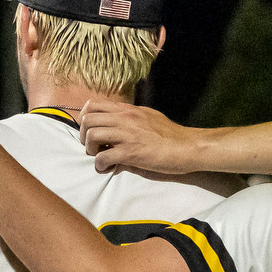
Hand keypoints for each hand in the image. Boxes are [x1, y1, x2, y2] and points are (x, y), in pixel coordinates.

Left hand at [81, 100, 205, 173]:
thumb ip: (130, 117)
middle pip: (87, 119)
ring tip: (101, 156)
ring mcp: (126, 135)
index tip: (91, 129)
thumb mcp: (148, 116)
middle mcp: (124, 118)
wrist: (187, 147)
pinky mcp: (130, 153)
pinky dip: (101, 165)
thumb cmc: (171, 134)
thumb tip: (118, 122)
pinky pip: (103, 157)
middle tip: (93, 146)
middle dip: (84, 135)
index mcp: (127, 110)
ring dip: (91, 150)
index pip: (93, 104)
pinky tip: (109, 167)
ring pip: (91, 135)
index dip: (85, 118)